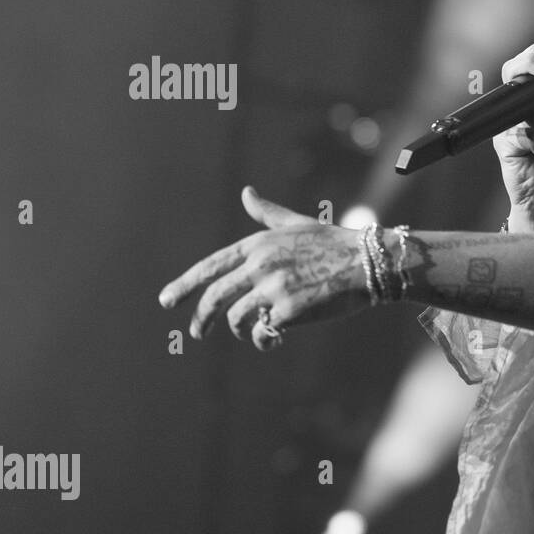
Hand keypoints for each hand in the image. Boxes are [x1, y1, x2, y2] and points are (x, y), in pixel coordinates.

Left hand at [158, 186, 369, 349]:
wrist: (367, 262)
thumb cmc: (335, 242)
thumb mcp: (296, 224)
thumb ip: (267, 213)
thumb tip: (246, 192)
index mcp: (258, 244)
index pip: (210, 267)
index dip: (184, 285)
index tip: (166, 301)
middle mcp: (260, 265)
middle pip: (215, 296)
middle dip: (201, 318)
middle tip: (196, 333)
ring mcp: (273, 288)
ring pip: (238, 318)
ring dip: (242, 330)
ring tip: (254, 333)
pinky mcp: (288, 310)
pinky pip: (264, 332)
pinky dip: (265, 340)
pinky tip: (274, 341)